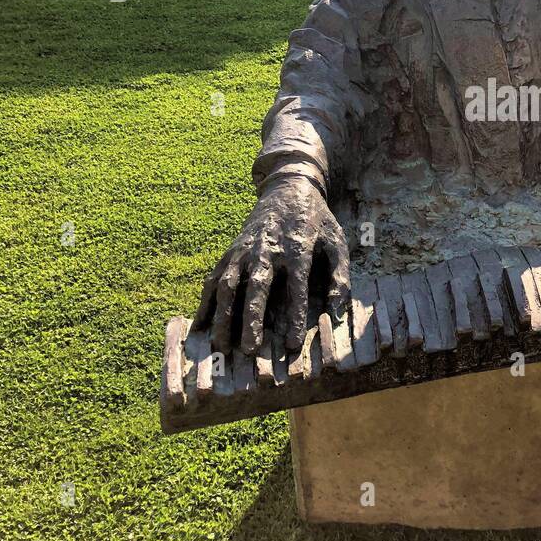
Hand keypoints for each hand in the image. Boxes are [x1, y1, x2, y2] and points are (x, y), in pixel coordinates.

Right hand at [190, 178, 349, 356]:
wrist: (288, 190)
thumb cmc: (317, 222)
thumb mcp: (337, 241)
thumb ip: (340, 274)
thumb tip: (335, 309)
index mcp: (298, 248)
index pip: (296, 286)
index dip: (293, 315)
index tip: (291, 344)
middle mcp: (267, 249)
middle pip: (257, 287)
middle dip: (251, 319)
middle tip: (249, 351)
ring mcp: (244, 250)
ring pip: (229, 284)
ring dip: (223, 315)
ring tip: (221, 346)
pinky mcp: (230, 252)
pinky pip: (214, 278)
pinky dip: (205, 303)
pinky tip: (200, 327)